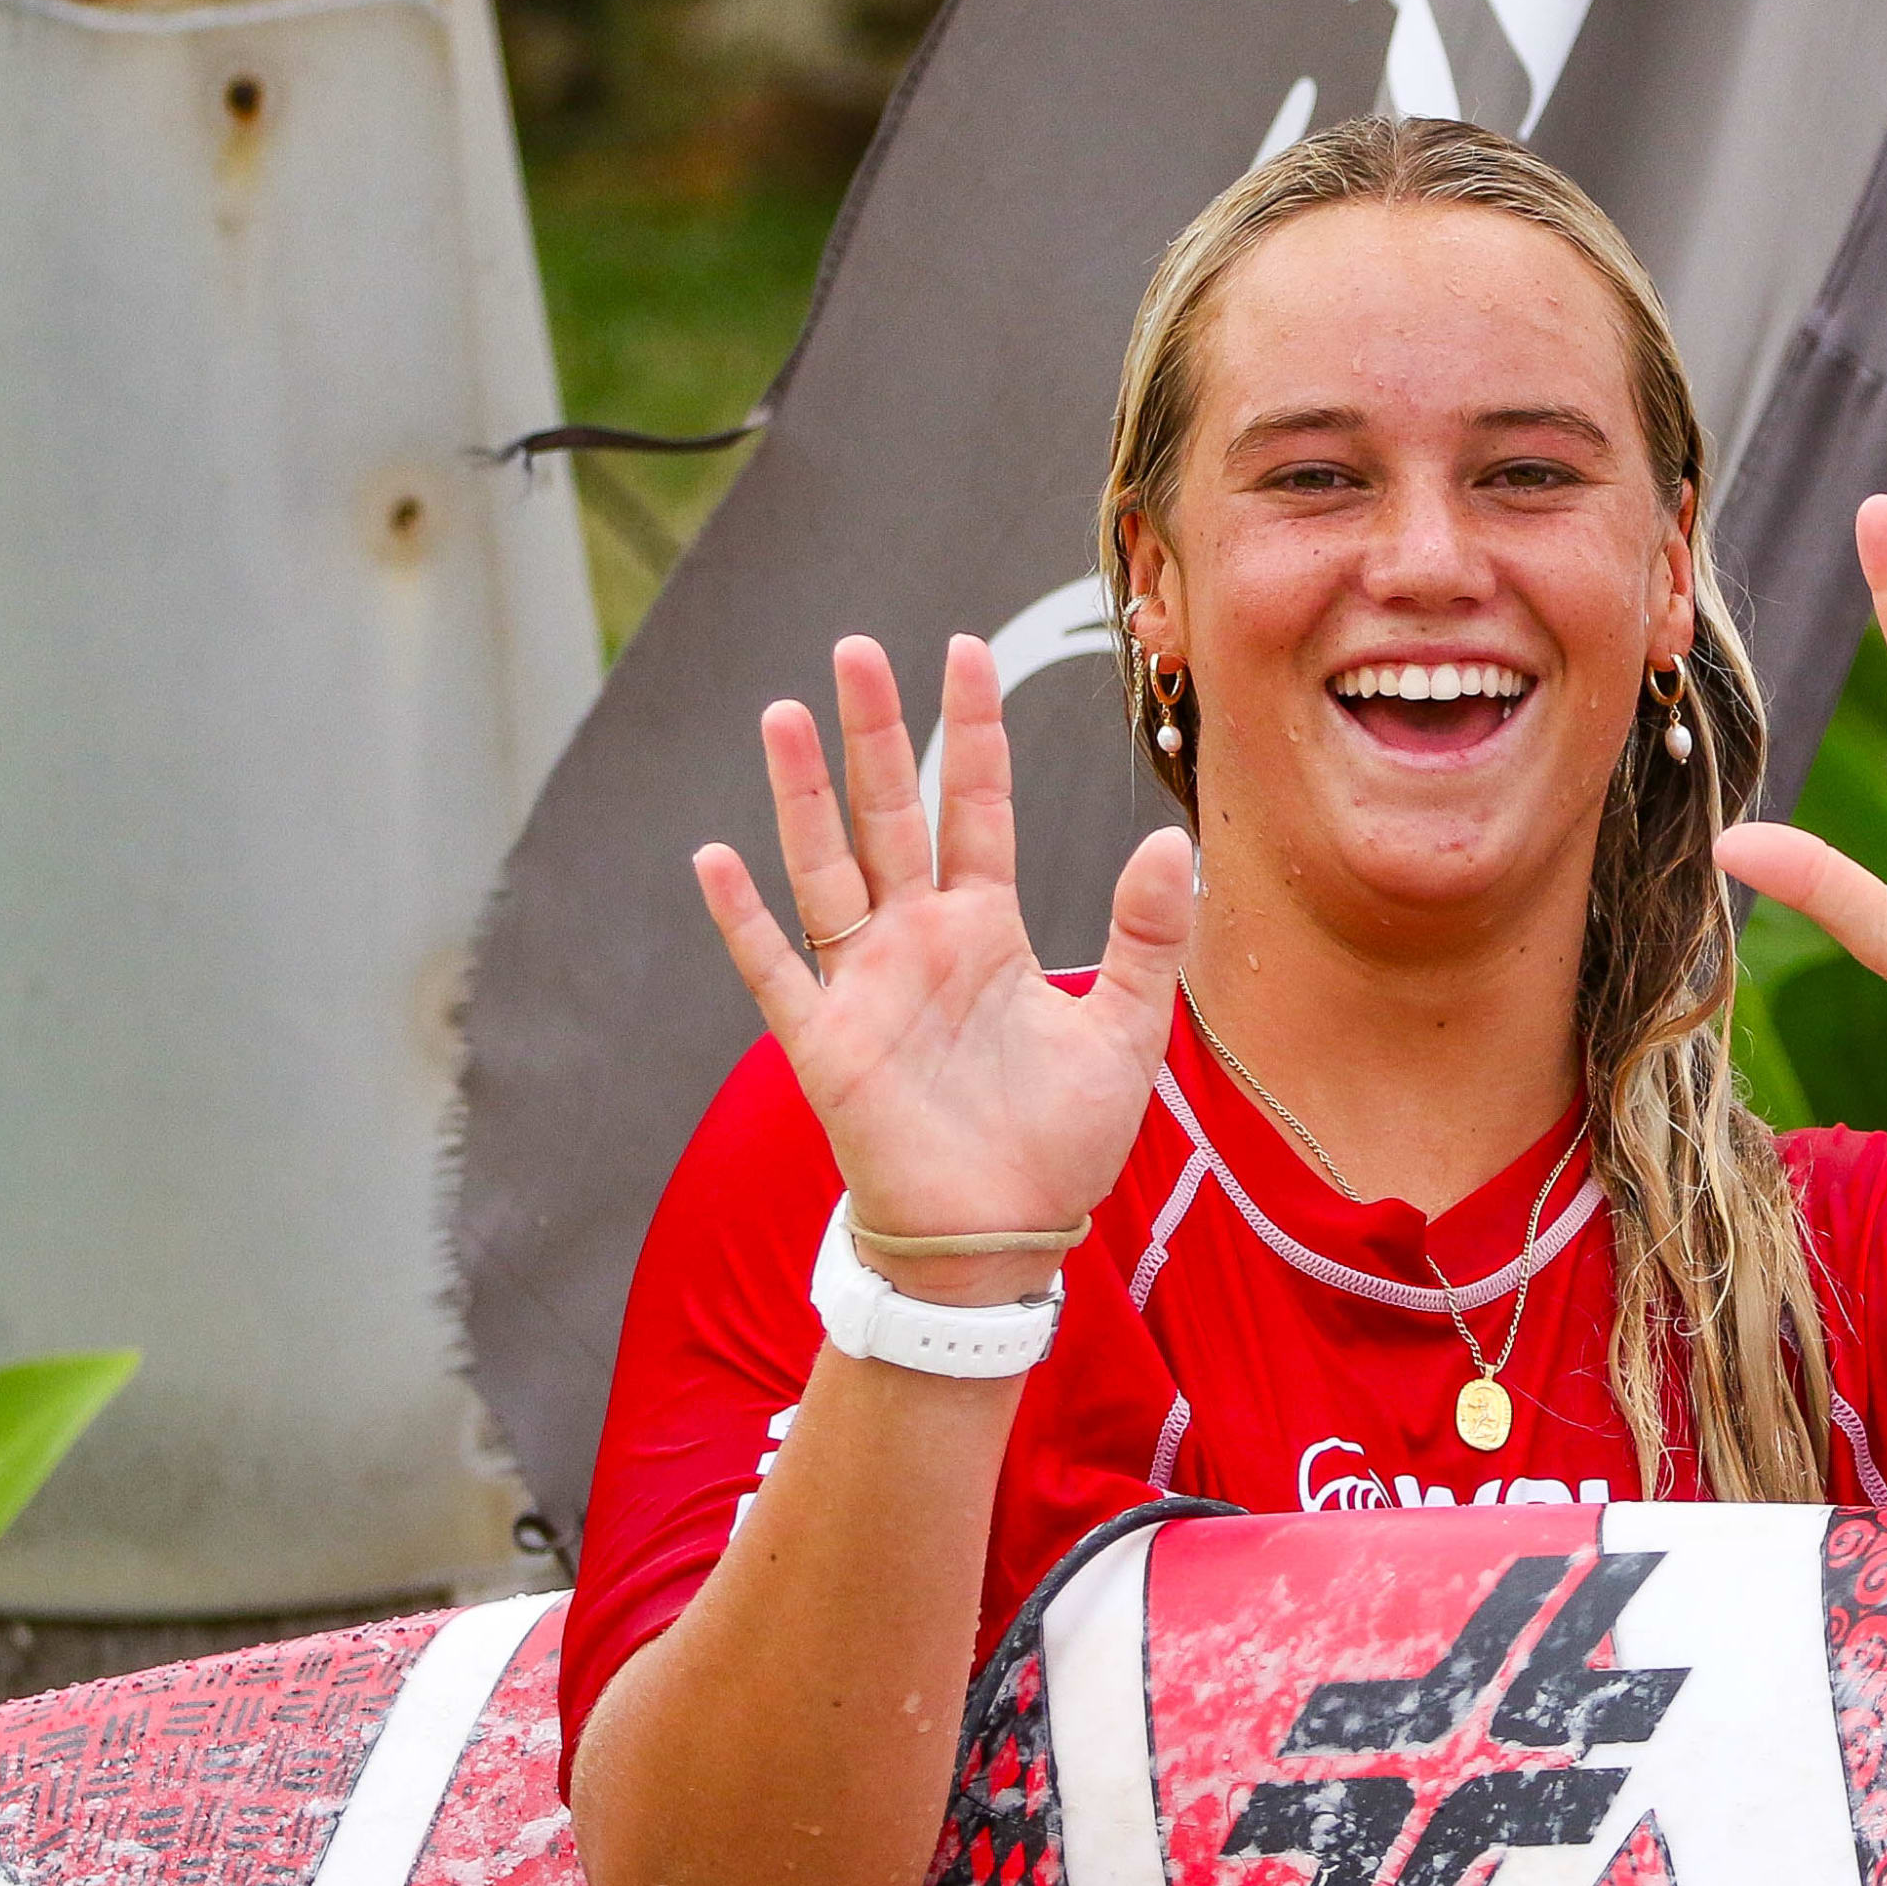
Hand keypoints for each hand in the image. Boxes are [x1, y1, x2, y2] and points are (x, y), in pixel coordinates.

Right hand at [694, 634, 1193, 1299]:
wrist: (1004, 1238)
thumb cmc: (1059, 1143)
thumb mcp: (1125, 1033)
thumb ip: (1144, 937)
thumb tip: (1170, 844)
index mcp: (987, 929)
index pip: (974, 806)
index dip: (969, 731)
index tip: (964, 652)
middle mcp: (919, 941)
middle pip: (889, 814)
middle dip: (874, 732)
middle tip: (858, 647)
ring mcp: (866, 986)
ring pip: (826, 868)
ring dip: (803, 796)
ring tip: (786, 714)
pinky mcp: (828, 1045)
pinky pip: (778, 971)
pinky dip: (745, 919)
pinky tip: (717, 857)